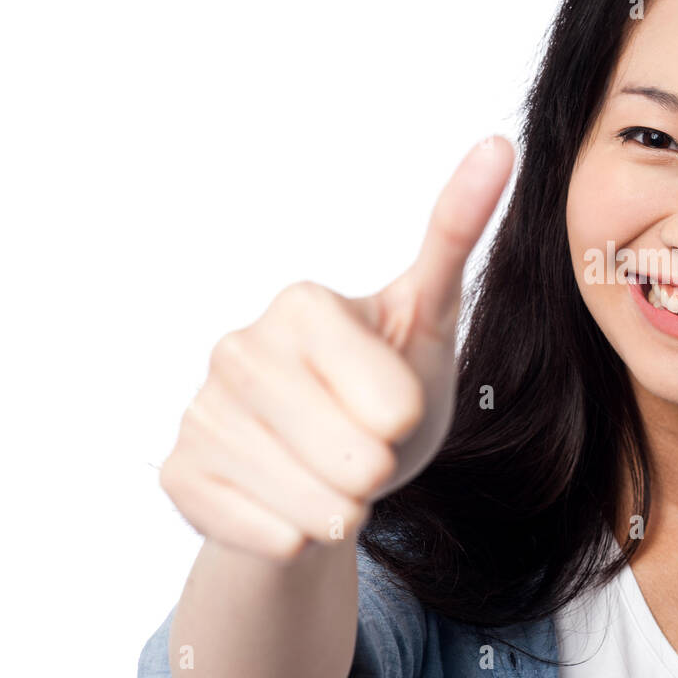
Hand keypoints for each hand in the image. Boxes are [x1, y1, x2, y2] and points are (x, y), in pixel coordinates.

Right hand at [158, 136, 514, 561]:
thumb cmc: (385, 392)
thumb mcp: (429, 315)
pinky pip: (264, 532)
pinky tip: (290, 506)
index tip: (392, 405)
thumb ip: (456, 233)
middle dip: (376, 471)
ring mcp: (201, 410)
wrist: (326, 474)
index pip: (392, 404)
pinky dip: (295, 534)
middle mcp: (237, 348)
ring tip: (332, 481)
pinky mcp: (178, 472)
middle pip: (353, 458)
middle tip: (363, 451)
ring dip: (340, 509)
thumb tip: (500, 142)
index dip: (405, 420)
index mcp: (302, 305)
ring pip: (310, 504)